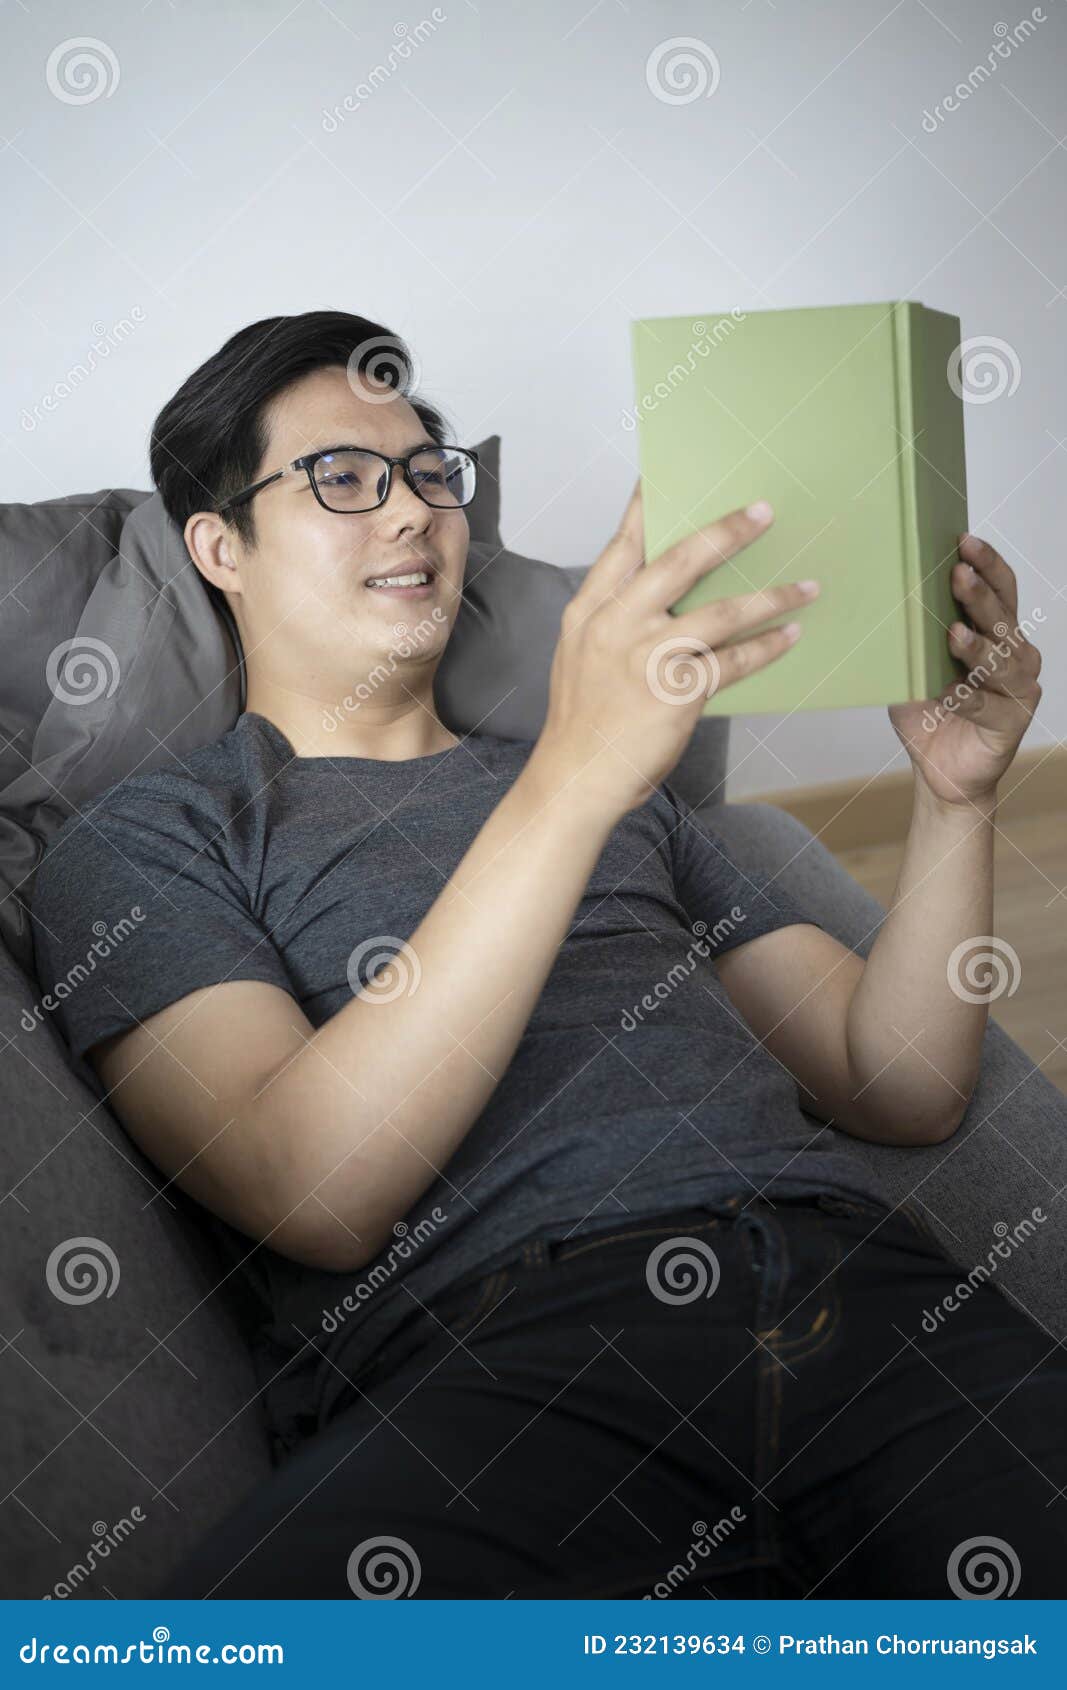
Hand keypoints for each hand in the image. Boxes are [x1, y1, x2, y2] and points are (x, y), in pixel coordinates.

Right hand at [529, 486, 818, 819]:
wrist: (574, 779)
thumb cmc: (582, 721)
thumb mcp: (579, 655)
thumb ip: (613, 616)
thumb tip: (661, 588)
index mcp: (590, 611)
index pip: (623, 546)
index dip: (647, 506)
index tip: (668, 473)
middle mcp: (617, 625)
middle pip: (680, 562)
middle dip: (727, 532)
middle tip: (764, 511)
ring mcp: (646, 658)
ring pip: (721, 612)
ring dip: (770, 596)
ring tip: (806, 585)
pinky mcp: (676, 694)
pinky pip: (733, 662)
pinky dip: (766, 648)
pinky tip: (790, 637)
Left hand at [888, 533, 1041, 810]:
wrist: (941, 770)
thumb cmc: (931, 712)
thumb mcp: (913, 666)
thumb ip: (911, 637)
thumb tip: (876, 597)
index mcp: (997, 632)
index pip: (1001, 588)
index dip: (987, 563)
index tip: (964, 540)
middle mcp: (1015, 655)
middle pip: (1003, 616)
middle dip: (979, 594)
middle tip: (958, 573)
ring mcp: (1018, 689)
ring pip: (1000, 660)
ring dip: (976, 645)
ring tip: (954, 631)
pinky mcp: (1011, 722)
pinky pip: (986, 706)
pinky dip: (966, 697)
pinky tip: (949, 689)